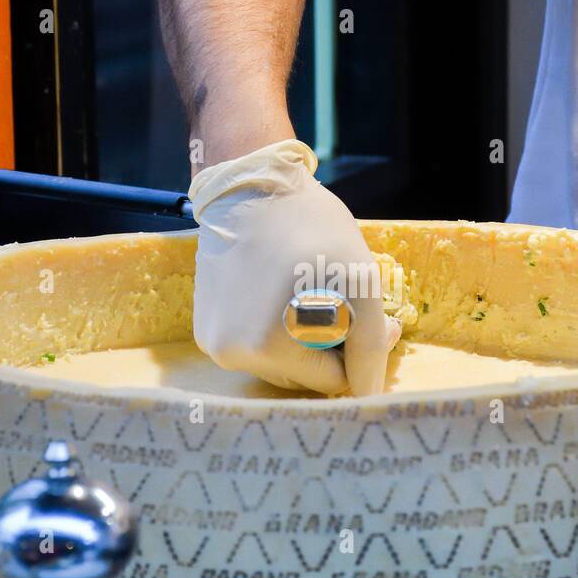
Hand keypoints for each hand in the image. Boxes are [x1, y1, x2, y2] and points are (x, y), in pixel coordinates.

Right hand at [190, 139, 388, 394]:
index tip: (359, 311)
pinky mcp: (205, 333)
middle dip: (327, 346)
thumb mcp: (360, 280)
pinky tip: (275, 293)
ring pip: (280, 365)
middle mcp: (235, 356)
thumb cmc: (311, 228)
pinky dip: (273, 330)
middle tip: (333, 298)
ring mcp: (216, 345)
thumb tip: (368, 390)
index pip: (334, 381)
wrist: (249, 188)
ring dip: (300, 340)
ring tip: (301, 292)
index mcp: (271, 346)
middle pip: (304, 378)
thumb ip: (371, 342)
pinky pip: (256, 349)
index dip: (356, 348)